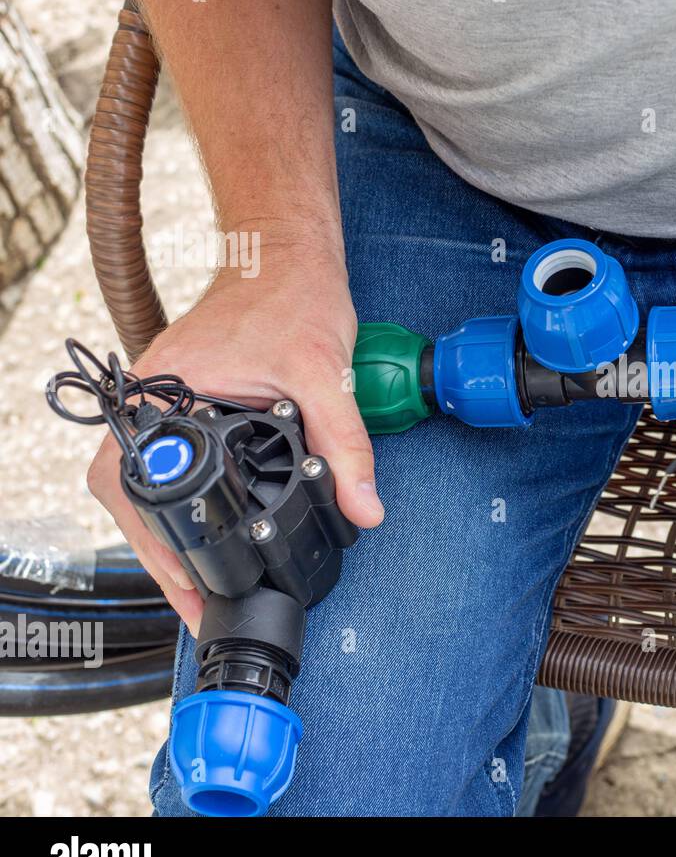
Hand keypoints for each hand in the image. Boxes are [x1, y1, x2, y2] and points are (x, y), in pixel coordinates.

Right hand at [86, 259, 382, 634]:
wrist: (286, 254)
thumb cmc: (291, 295)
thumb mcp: (323, 374)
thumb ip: (346, 444)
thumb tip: (365, 508)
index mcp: (160, 392)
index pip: (128, 483)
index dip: (153, 544)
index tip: (187, 585)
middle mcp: (149, 400)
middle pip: (129, 494)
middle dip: (161, 553)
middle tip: (198, 602)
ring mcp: (162, 402)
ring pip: (146, 482)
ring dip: (168, 532)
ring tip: (200, 583)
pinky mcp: (185, 402)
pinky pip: (171, 460)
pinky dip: (186, 500)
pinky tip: (211, 529)